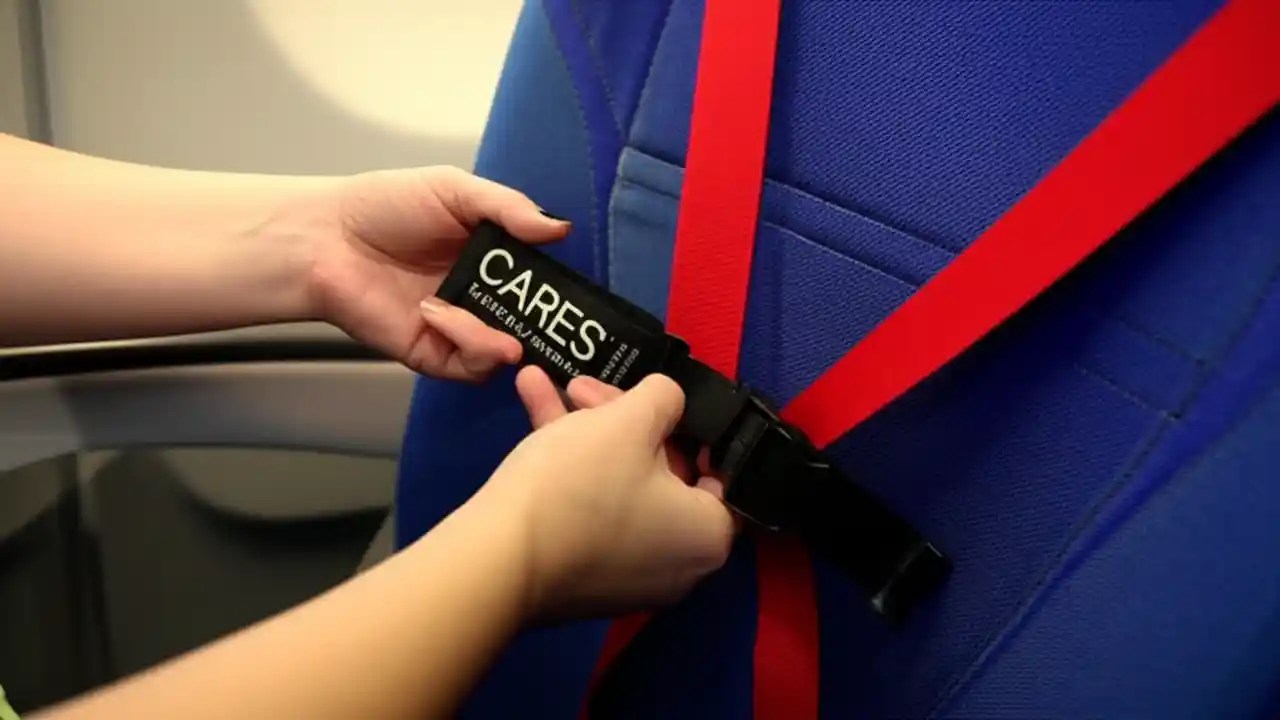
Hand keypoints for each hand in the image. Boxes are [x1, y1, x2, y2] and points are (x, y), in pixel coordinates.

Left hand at [308, 166, 569, 379]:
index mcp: (492, 259)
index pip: (539, 283)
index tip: (577, 294)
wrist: (325, 238)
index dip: (560, 291)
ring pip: (506, 352)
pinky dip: (470, 344)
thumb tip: (561, 227)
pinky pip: (470, 364)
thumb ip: (508, 209)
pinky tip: (447, 316)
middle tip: (556, 322)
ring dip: (506, 339)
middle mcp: (481, 298)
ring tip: (500, 329)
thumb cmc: (384, 205)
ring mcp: (459, 330)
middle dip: (546, 327)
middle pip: (531, 324)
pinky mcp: (433, 354)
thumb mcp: (454, 191)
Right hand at [473, 367, 737, 619]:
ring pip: (616, 483)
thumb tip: (669, 401)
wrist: (498, 557)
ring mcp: (626, 575)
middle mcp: (678, 565)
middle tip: (586, 388)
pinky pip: (589, 508)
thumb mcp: (629, 420)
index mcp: (708, 535)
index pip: (722, 477)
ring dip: (585, 430)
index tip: (665, 404)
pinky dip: (567, 465)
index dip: (696, 431)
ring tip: (552, 384)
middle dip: (621, 419)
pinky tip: (533, 402)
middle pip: (662, 473)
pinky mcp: (581, 574)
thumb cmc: (581, 485)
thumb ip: (664, 398)